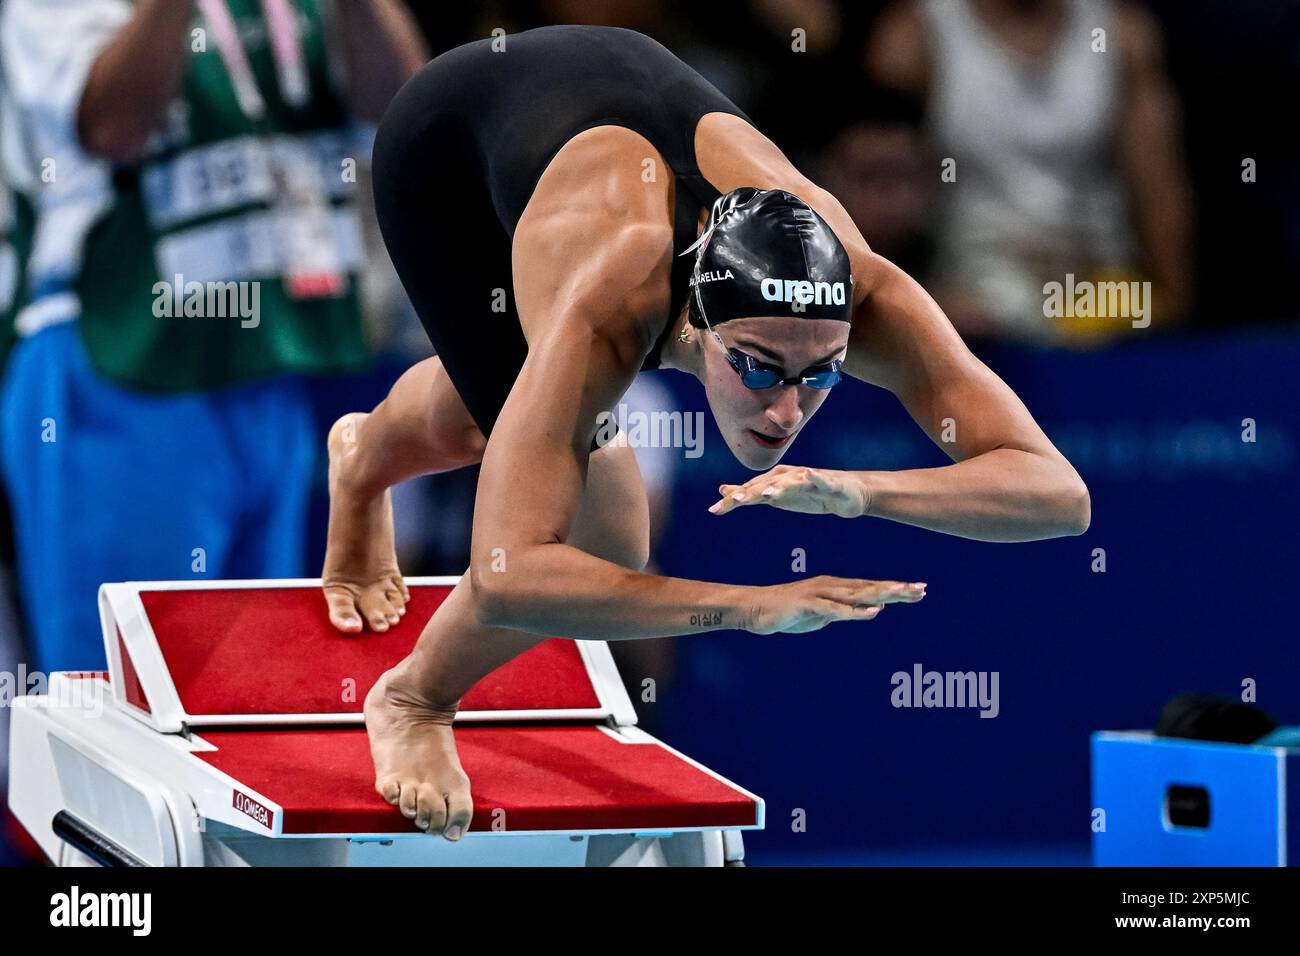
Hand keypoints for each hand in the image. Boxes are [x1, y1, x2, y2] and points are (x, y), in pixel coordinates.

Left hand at [709, 465, 867, 517]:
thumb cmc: (807, 493)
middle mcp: (786, 476)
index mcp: (773, 481)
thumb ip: (751, 494)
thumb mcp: (776, 497)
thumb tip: (723, 491)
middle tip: (732, 502)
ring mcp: (806, 478)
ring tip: (766, 494)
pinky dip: (814, 477)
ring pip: (789, 483)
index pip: (748, 491)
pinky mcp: (826, 483)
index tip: (713, 510)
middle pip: (763, 486)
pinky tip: (809, 474)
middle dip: (748, 493)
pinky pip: (819, 479)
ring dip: (777, 487)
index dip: (731, 500)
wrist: (844, 492)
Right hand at [747, 576, 925, 633]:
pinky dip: (854, 612)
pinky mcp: (808, 605)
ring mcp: (819, 593)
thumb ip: (846, 611)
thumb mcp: (823, 614)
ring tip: (903, 594)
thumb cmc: (788, 612)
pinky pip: (835, 609)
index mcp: (836, 588)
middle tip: (921, 589)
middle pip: (869, 588)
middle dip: (896, 589)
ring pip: (856, 595)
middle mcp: (832, 586)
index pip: (871, 588)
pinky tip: (872, 612)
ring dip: (881, 595)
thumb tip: (872, 611)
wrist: (755, 608)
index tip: (919, 591)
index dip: (895, 590)